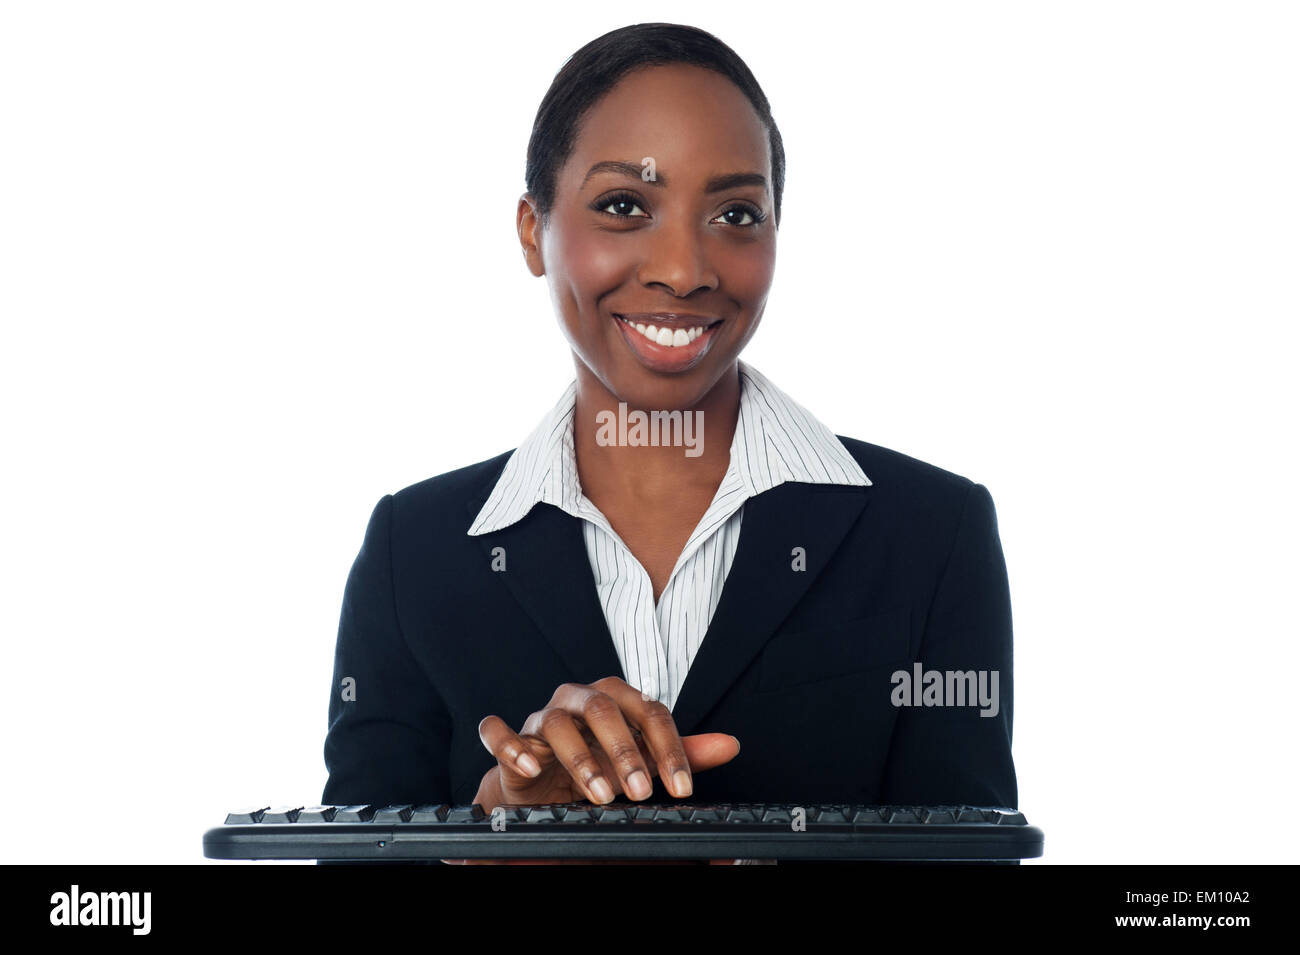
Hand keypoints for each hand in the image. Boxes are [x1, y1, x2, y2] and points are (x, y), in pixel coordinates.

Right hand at [442, 676, 740, 863]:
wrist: (544, 785)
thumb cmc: (597, 762)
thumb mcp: (643, 760)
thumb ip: (682, 752)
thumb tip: (731, 746)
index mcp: (615, 698)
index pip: (649, 710)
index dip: (668, 748)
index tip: (682, 787)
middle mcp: (579, 700)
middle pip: (603, 708)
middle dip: (625, 751)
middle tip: (641, 791)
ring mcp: (542, 717)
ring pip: (556, 721)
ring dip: (580, 757)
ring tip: (601, 793)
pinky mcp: (511, 739)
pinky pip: (500, 731)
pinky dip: (510, 743)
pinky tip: (528, 764)